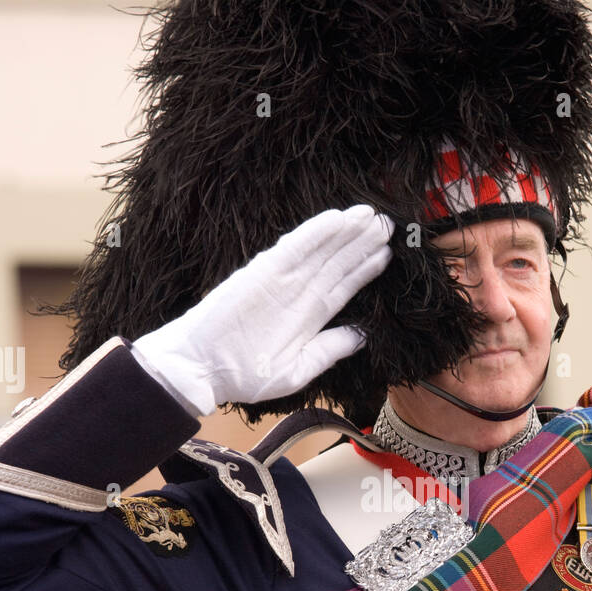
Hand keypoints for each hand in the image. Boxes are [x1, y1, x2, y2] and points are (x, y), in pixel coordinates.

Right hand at [131, 205, 392, 415]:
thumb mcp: (297, 371)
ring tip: (372, 215)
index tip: (389, 252)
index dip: (365, 269)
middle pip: (337, 263)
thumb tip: (362, 337)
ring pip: (322, 251)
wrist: (202, 369)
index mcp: (308, 317)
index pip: (343, 287)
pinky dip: (316, 233)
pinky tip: (337, 219)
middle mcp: (298, 294)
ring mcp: (281, 280)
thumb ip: (329, 351)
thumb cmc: (243, 375)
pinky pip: (294, 248)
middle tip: (388, 222)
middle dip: (362, 243)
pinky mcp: (263, 272)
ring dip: (346, 233)